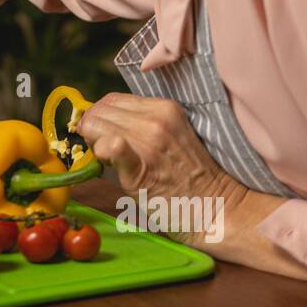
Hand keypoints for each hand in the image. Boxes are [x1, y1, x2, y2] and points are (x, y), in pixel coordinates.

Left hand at [77, 92, 243, 246]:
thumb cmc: (190, 176)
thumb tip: (102, 122)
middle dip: (92, 127)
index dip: (100, 115)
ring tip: (107, 159)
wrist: (214, 208)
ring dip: (93, 141)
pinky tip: (106, 162)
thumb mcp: (171, 135)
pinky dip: (100, 151)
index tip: (102, 133)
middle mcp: (156, 118)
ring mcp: (149, 140)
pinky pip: (110, 145)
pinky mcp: (141, 166)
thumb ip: (141, 124)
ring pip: (96, 124)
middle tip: (101, 149)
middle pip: (101, 109)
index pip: (112, 99)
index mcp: (164, 108)